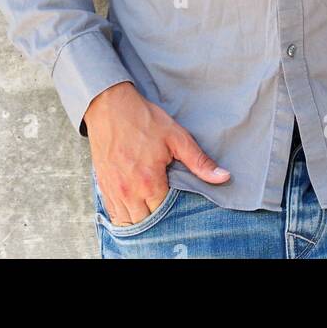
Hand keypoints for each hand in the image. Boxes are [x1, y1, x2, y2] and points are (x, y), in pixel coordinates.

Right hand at [83, 82, 229, 224]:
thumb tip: (224, 176)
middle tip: (166, 207)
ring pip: (127, 222)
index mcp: (149, 182)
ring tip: (150, 209)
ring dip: (139, 220)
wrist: (109, 104)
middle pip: (145, 223)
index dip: (174, 213)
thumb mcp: (175, 136)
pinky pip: (113, 213)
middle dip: (157, 219)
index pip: (165, 216)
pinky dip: (123, 215)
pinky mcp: (102, 184)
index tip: (178, 203)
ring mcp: (113, 190)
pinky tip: (132, 206)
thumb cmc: (142, 118)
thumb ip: (199, 161)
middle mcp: (129, 192)